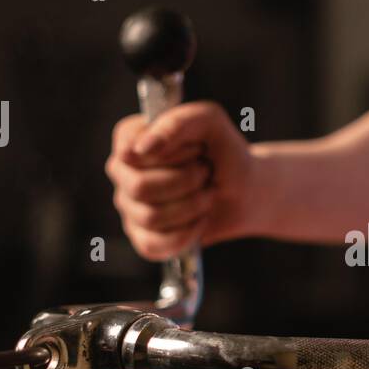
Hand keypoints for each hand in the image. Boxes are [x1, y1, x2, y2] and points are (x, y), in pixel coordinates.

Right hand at [105, 101, 255, 259]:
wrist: (245, 191)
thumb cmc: (224, 153)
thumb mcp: (211, 123)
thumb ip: (177, 122)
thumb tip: (142, 148)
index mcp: (130, 138)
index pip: (131, 153)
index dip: (171, 155)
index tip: (197, 149)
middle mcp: (122, 171)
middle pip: (140, 188)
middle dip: (187, 182)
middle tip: (206, 173)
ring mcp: (129, 206)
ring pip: (150, 217)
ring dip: (192, 207)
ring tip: (207, 194)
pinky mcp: (141, 237)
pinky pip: (153, 245)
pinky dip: (187, 234)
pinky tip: (199, 220)